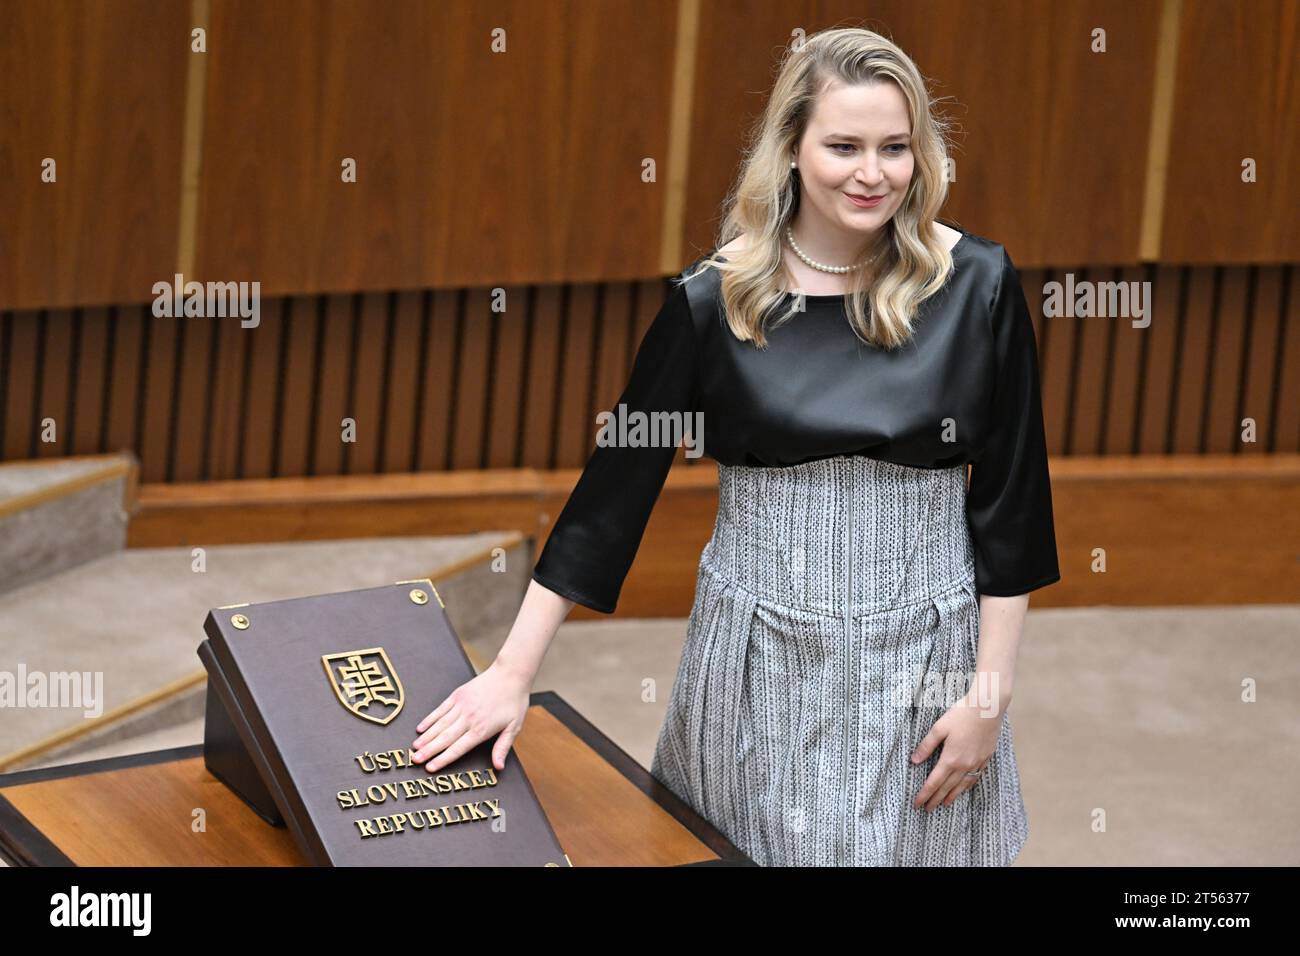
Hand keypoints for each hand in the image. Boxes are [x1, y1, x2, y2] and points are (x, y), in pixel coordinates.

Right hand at [410, 662, 530, 773]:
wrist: (510, 674)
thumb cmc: (514, 702)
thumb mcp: (514, 727)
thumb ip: (502, 747)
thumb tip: (498, 767)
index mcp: (481, 729)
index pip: (458, 748)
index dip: (443, 759)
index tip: (430, 768)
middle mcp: (468, 718)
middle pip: (445, 738)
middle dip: (429, 751)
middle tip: (414, 760)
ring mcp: (461, 705)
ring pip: (440, 724)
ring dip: (426, 737)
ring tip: (414, 748)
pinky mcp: (458, 695)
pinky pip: (440, 709)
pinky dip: (429, 719)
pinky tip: (420, 728)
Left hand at [909, 690, 1005, 811]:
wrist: (988, 709)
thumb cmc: (961, 715)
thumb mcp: (939, 728)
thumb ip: (926, 746)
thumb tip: (914, 761)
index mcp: (950, 758)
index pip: (934, 782)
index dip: (925, 794)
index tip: (917, 804)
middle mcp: (964, 765)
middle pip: (947, 787)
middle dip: (936, 799)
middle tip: (927, 809)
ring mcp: (976, 763)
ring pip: (962, 786)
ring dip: (952, 796)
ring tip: (944, 804)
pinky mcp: (985, 759)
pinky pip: (974, 778)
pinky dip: (966, 786)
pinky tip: (963, 788)